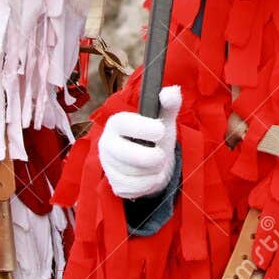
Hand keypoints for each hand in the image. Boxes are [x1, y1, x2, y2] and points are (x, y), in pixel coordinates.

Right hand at [98, 86, 180, 200]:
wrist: (153, 163)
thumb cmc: (156, 137)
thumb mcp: (164, 119)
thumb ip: (169, 104)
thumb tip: (172, 91)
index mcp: (116, 122)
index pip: (125, 123)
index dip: (144, 128)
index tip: (160, 131)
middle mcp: (106, 143)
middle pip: (129, 155)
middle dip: (153, 157)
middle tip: (160, 154)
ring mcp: (107, 165)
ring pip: (134, 173)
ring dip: (153, 171)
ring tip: (155, 163)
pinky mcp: (113, 183)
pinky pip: (134, 188)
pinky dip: (148, 183)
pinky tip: (148, 176)